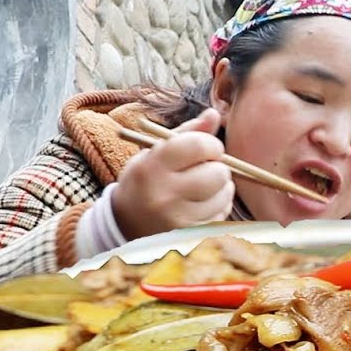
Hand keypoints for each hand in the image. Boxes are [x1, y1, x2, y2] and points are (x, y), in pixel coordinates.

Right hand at [110, 108, 235, 239]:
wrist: (126, 223)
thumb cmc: (146, 179)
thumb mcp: (155, 152)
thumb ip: (186, 133)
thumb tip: (215, 114)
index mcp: (151, 167)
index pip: (198, 145)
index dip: (211, 144)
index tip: (209, 148)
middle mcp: (163, 195)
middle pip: (217, 172)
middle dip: (218, 167)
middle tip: (206, 169)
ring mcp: (178, 220)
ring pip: (225, 194)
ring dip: (221, 187)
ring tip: (202, 188)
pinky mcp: (190, 236)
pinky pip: (223, 214)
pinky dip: (219, 206)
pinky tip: (202, 205)